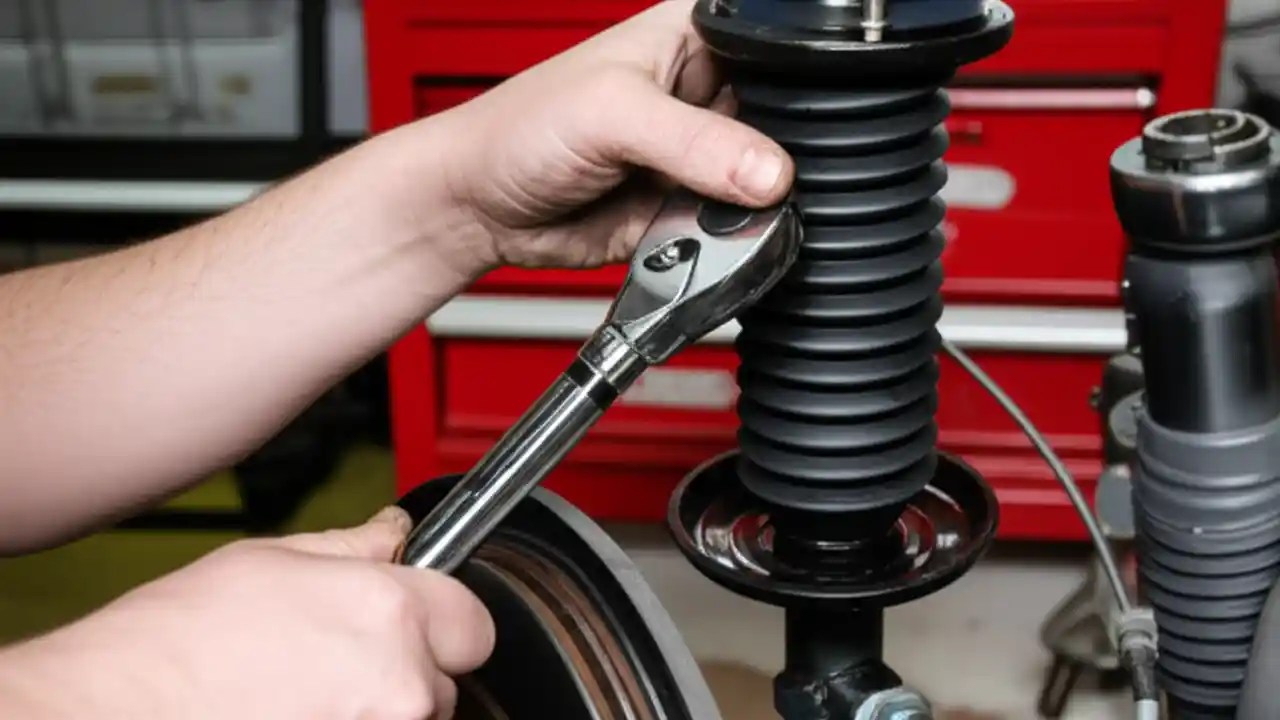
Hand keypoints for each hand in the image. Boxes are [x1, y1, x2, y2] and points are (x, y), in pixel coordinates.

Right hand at [0, 508, 493, 719]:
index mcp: (389, 614)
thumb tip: (392, 534)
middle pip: (445, 680)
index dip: (445, 616)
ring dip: (381, 710)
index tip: (421, 620)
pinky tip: (302, 716)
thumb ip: (352, 548)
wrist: (113, 715)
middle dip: (410, 670)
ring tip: (309, 697)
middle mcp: (399, 684)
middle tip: (344, 662)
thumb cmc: (175, 647)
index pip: (473, 620)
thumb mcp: (269, 562)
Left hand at [410, 0, 792, 272]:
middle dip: (773, 155)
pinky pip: (733, 229)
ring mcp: (700, 153)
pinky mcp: (689, 207)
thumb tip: (769, 171)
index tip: (785, 124)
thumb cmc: (520, 130)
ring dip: (750, 205)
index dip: (792, 82)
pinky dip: (725, 240)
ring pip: (765, 182)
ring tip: (702, 204)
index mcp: (694, 34)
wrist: (481, 207)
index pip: (777, 45)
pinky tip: (696, 231)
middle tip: (735, 176)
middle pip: (783, 120)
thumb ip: (695, 141)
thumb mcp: (613, 114)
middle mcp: (704, 91)